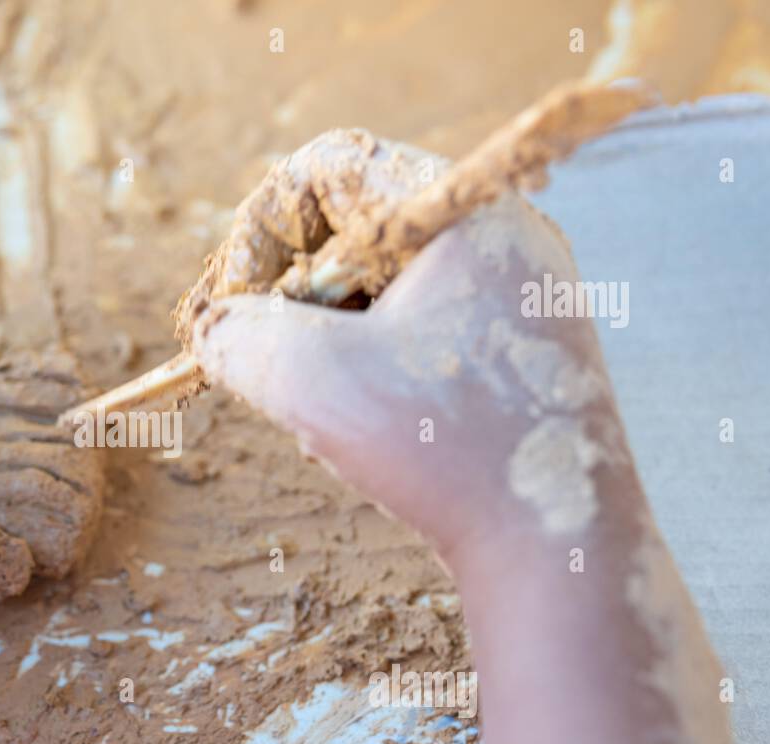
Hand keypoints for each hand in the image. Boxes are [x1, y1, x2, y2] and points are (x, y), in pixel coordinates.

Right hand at [192, 191, 631, 563]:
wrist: (556, 549)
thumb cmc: (444, 451)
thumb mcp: (313, 380)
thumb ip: (238, 334)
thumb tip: (213, 327)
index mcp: (463, 212)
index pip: (331, 167)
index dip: (260, 227)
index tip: (234, 305)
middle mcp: (496, 238)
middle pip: (351, 226)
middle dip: (289, 293)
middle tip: (263, 357)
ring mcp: (508, 296)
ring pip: (375, 285)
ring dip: (322, 337)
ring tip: (323, 406)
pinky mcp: (505, 352)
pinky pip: (408, 329)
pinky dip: (363, 366)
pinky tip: (365, 424)